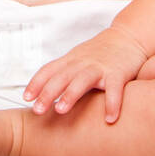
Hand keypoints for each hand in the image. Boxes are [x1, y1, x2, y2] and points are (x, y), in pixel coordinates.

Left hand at [22, 25, 149, 123]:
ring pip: (82, 80)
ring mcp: (100, 67)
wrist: (128, 36)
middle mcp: (82, 63)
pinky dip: (112, 103)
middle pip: (61, 77)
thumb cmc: (100, 52)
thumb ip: (63, 73)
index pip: (48, 71)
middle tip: (36, 110)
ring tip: (60, 110)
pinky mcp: (118, 73)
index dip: (36, 83)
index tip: (25, 98)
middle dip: (46, 93)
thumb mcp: (77, 59)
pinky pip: (115, 89)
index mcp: (70, 60)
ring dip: (70, 95)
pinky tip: (109, 119)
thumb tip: (43, 92)